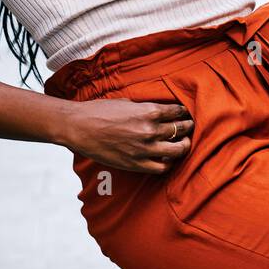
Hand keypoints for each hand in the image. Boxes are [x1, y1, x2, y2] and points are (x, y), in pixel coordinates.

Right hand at [63, 97, 193, 173]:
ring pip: (177, 151)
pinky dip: (168, 162)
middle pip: (181, 130)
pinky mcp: (136, 164)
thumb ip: (146, 108)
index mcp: (149, 111)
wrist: (79, 127)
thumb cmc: (100, 111)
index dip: (184, 112)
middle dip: (188, 127)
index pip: (177, 112)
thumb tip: (160, 111)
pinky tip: (167, 157)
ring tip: (183, 143)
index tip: (185, 113)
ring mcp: (144, 149)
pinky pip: (162, 167)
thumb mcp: (128, 102)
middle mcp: (150, 131)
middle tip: (189, 126)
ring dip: (183, 146)